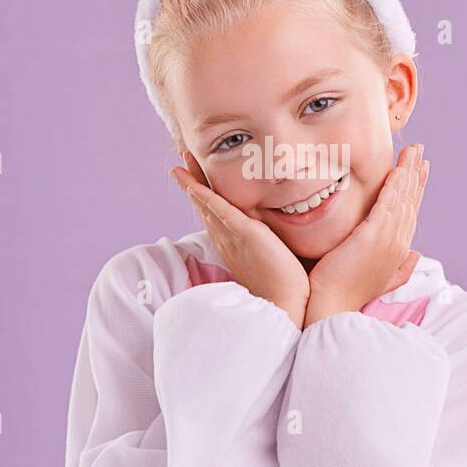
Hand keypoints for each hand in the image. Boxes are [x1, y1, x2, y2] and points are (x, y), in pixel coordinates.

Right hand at [170, 151, 309, 329]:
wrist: (286, 306)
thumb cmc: (285, 285)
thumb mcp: (275, 254)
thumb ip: (273, 239)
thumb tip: (281, 229)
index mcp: (233, 243)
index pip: (214, 212)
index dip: (203, 193)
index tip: (194, 175)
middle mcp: (227, 239)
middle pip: (204, 205)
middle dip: (192, 181)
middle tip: (181, 160)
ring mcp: (233, 238)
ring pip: (208, 205)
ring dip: (193, 182)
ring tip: (181, 162)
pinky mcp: (246, 236)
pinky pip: (221, 212)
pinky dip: (206, 197)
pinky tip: (194, 185)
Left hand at [304, 143, 429, 324]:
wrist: (329, 307)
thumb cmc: (345, 293)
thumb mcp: (377, 278)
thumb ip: (399, 268)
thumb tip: (416, 257)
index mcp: (398, 251)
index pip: (410, 213)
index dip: (415, 189)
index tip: (419, 169)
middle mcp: (398, 244)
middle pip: (411, 202)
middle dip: (416, 174)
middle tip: (419, 150)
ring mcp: (389, 241)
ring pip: (402, 199)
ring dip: (409, 172)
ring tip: (413, 150)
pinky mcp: (374, 237)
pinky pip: (388, 205)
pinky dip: (395, 186)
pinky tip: (398, 169)